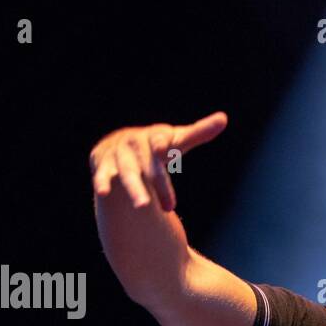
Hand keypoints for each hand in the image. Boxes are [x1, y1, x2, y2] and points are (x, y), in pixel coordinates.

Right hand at [89, 111, 227, 211]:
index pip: (160, 141)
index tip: (164, 150)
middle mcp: (135, 142)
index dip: (161, 146)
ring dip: (134, 188)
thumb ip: (199, 132)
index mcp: (155, 136)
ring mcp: (118, 153)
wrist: (124, 145)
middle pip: (148, 164)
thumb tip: (224, 118)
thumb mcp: (177, 139)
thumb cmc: (157, 145)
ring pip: (127, 172)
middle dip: (158, 183)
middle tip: (170, 206)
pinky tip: (103, 193)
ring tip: (144, 206)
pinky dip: (102, 181)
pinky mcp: (103, 163)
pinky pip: (102, 174)